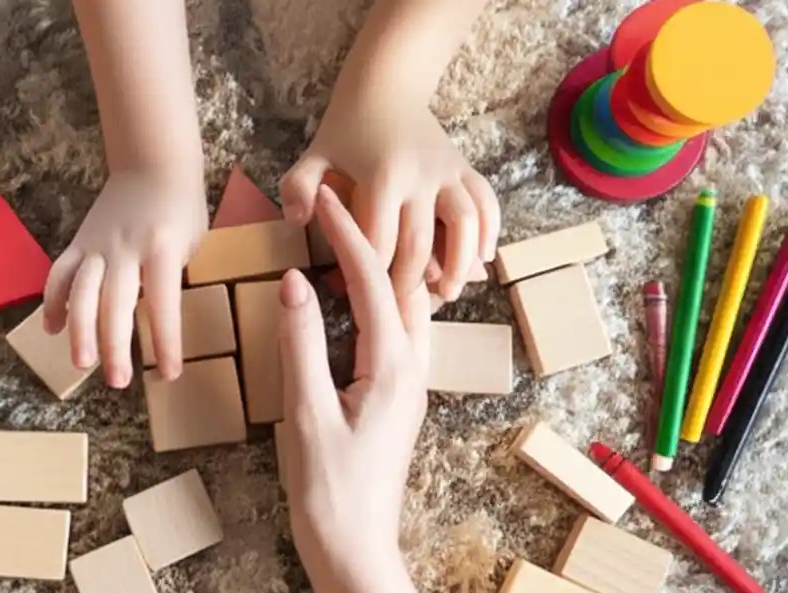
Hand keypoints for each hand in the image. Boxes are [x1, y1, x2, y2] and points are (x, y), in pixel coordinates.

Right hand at [41, 169, 206, 386]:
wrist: (151, 163)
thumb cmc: (181, 207)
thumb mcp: (192, 243)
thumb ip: (172, 279)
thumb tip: (154, 319)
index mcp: (163, 249)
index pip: (164, 303)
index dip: (166, 342)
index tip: (169, 374)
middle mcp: (127, 249)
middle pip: (115, 303)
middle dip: (115, 345)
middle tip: (117, 381)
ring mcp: (98, 245)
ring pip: (82, 291)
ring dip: (79, 330)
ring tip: (80, 364)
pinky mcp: (80, 242)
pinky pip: (60, 274)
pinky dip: (52, 301)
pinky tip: (52, 329)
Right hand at [277, 186, 429, 556]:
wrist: (355, 552)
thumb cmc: (329, 492)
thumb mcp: (306, 414)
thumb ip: (301, 344)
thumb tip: (296, 280)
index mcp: (392, 367)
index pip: (371, 280)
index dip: (347, 233)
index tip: (323, 196)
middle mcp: (410, 370)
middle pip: (397, 285)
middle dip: (369, 240)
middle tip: (335, 206)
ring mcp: (407, 386)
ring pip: (400, 309)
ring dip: (375, 269)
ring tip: (344, 240)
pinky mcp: (394, 400)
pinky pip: (392, 333)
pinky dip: (374, 302)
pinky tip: (350, 301)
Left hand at [282, 98, 499, 304]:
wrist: (387, 85)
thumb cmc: (344, 129)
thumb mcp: (313, 155)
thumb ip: (299, 187)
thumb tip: (298, 221)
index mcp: (380, 176)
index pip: (378, 241)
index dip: (369, 277)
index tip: (358, 301)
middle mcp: (419, 174)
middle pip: (419, 242)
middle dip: (410, 283)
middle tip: (400, 313)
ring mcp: (448, 170)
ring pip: (464, 223)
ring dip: (459, 263)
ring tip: (448, 294)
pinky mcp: (466, 167)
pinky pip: (487, 202)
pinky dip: (489, 232)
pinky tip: (481, 261)